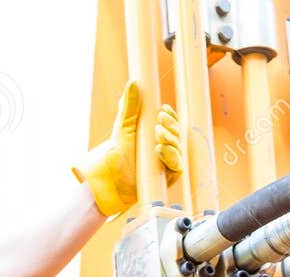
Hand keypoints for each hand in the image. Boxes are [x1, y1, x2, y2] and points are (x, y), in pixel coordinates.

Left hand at [72, 80, 184, 217]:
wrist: (110, 181)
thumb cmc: (116, 156)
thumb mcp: (123, 128)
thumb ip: (129, 107)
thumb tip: (133, 82)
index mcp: (156, 135)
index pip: (170, 122)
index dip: (169, 115)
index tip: (163, 109)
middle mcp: (164, 148)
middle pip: (177, 133)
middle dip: (171, 125)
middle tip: (160, 119)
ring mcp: (167, 163)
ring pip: (179, 148)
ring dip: (171, 139)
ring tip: (158, 135)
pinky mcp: (168, 177)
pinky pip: (177, 165)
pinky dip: (171, 156)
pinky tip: (160, 150)